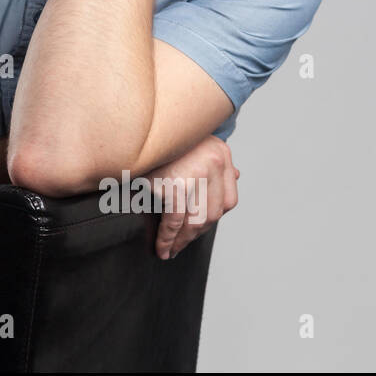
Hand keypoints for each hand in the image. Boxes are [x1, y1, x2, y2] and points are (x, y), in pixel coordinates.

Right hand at [150, 134, 238, 260]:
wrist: (139, 125)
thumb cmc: (162, 141)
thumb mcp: (194, 148)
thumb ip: (215, 164)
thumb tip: (236, 176)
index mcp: (221, 154)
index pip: (227, 201)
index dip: (211, 220)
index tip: (196, 231)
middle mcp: (214, 163)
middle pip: (212, 213)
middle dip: (194, 234)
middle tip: (180, 246)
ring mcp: (196, 173)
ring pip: (195, 220)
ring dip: (182, 240)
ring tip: (170, 250)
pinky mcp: (174, 185)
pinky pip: (174, 219)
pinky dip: (168, 237)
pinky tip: (163, 246)